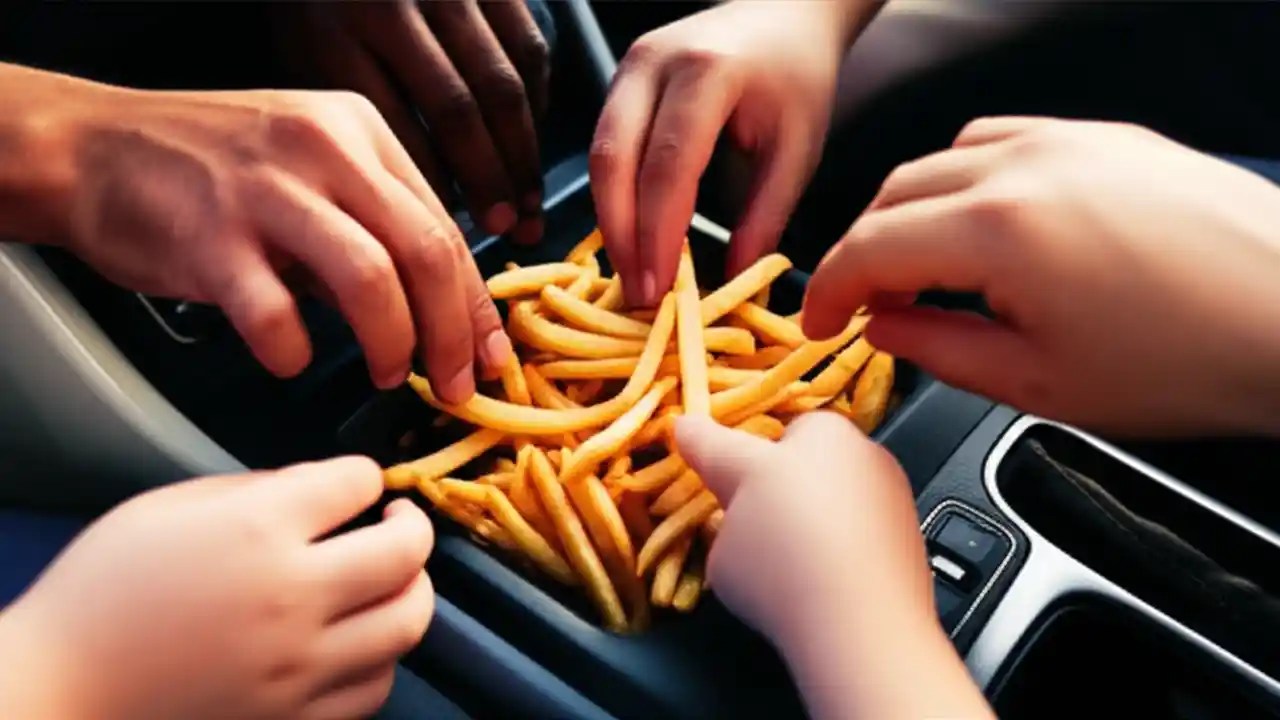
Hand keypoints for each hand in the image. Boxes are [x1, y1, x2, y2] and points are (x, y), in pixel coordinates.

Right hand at [0, 457, 432, 719]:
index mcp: (258, 530)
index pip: (356, 482)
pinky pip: (375, 685)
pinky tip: (359, 638)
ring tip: (390, 579)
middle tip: (399, 521)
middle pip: (406, 553)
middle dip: (414, 527)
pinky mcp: (295, 719)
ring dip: (410, 591)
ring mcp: (299, 667)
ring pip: (407, 623)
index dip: (362, 475)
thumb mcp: (170, 507)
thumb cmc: (104, 590)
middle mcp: (292, 598)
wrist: (62, 690)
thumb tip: (322, 490)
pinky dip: (379, 655)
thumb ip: (257, 489)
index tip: (355, 483)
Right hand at [27, 65, 509, 400]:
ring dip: (393, 344)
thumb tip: (443, 308)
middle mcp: (323, 150)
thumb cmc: (208, 172)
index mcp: (360, 133)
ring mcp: (266, 190)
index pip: (444, 227)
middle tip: (457, 385)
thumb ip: (373, 226)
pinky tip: (291, 360)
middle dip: (454, 334)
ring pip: (371, 279)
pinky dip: (294, 352)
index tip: (490, 356)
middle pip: (425, 252)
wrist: (92, 148)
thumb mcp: (309, 171)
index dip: (475, 304)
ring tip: (389, 375)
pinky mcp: (210, 237)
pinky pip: (276, 314)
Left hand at [280, 1, 548, 243]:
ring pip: (502, 86)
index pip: (391, 128)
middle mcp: (391, 5)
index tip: (443, 237)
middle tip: (504, 230)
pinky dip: (536, 106)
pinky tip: (528, 146)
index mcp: (332, 36)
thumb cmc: (318, 16)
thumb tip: (391, 220)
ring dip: (522, 155)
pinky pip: (528, 50)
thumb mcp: (298, 65)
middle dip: (487, 181)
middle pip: (456, 110)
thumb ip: (336, 131)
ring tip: (529, 206)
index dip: (427, 190)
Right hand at [591, 0, 862, 305]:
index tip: (659, 289)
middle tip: (637, 292)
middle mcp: (654, 62)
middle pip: (614, 160)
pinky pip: (604, 146)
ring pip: (600, 156)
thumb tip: (733, 282)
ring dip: (611, 221)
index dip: (657, 233)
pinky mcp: (620, 79)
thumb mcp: (797, 150)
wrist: (785, 13)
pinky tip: (630, 236)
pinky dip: (613, 197)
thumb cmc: (797, 78)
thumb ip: (765, 217)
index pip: (669, 165)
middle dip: (622, 234)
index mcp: (707, 72)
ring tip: (632, 274)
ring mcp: (629, 66)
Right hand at [674, 412, 931, 643]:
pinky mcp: (904, 551)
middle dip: (769, 496)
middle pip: (797, 472)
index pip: (768, 430)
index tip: (714, 483)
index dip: (734, 458)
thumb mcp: (727, 485)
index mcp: (821, 429)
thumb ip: (707, 452)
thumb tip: (690, 431)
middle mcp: (865, 457)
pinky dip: (832, 559)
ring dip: (802, 529)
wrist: (859, 626)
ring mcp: (890, 505)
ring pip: (824, 511)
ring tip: (773, 569)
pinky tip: (810, 588)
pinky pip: (850, 546)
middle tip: (740, 530)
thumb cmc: (787, 546)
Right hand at [803, 118, 1279, 435]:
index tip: (821, 321)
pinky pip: (1004, 139)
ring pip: (944, 157)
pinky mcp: (1107, 137)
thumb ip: (938, 348)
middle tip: (867, 303)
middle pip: (896, 191)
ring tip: (921, 264)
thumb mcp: (1039, 382)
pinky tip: (982, 222)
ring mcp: (1069, 140)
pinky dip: (967, 178)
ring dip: (911, 208)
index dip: (829, 290)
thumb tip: (883, 325)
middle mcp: (1026, 164)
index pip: (870, 245)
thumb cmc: (1190, 360)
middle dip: (865, 249)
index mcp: (999, 230)